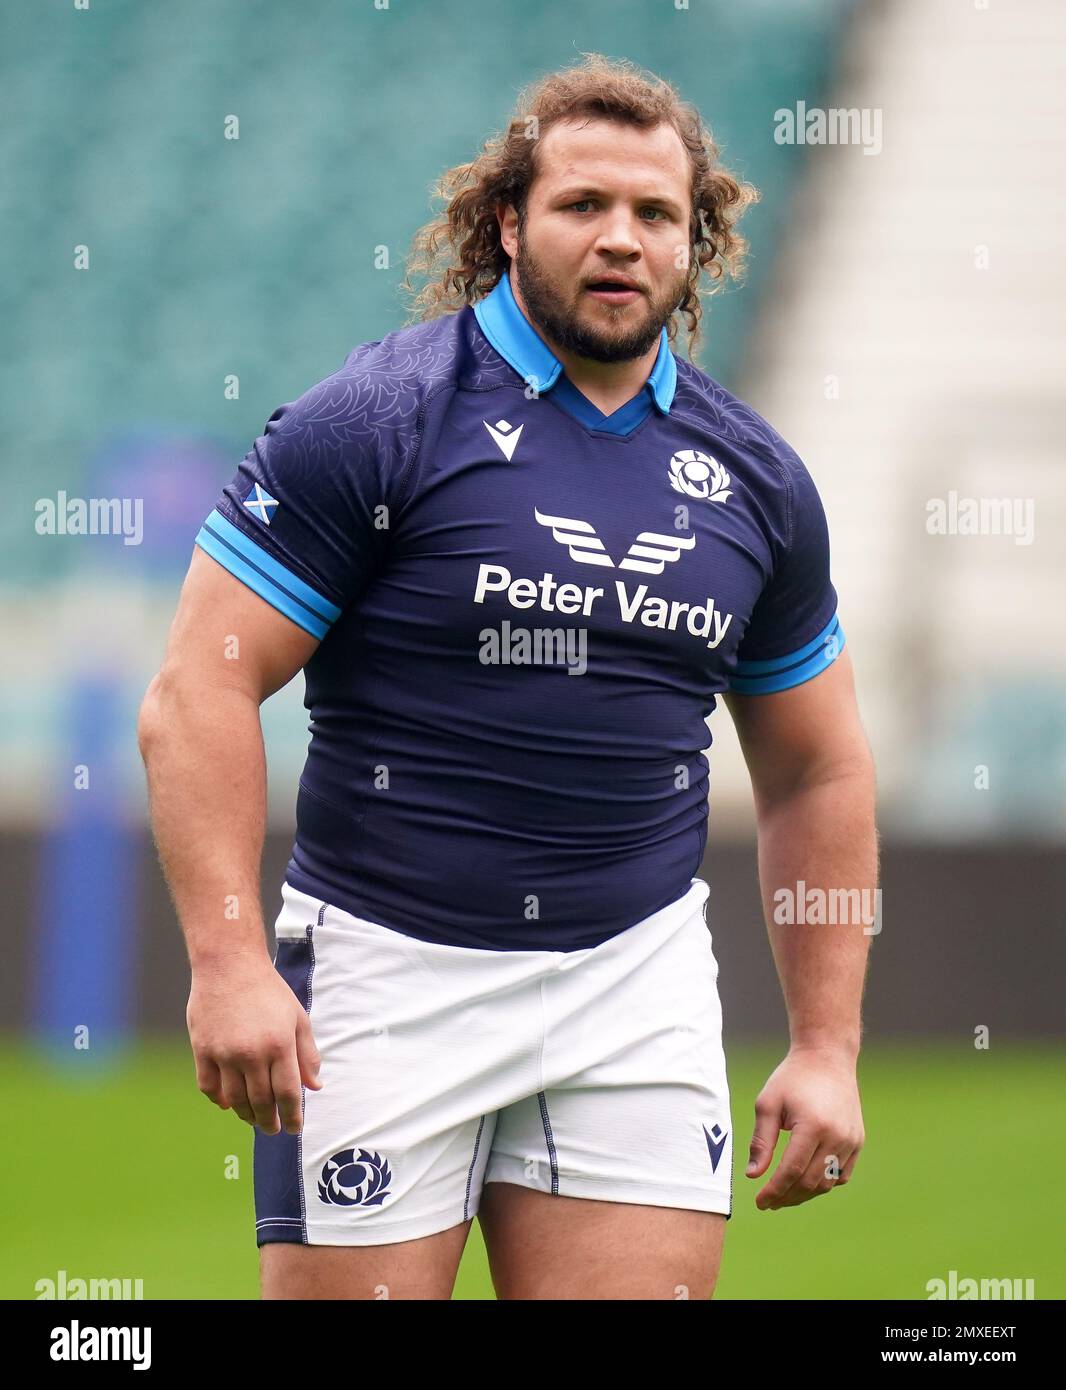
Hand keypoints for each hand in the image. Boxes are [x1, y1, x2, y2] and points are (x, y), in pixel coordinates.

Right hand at [187, 955, 322, 1135]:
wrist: (229, 965)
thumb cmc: (268, 991)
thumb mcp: (298, 1017)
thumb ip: (307, 1054)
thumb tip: (314, 1087)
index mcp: (279, 1044)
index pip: (288, 1093)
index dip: (293, 1116)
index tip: (295, 1128)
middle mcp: (251, 1053)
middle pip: (261, 1102)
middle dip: (269, 1121)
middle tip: (273, 1129)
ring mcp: (224, 1053)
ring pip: (234, 1100)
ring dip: (245, 1115)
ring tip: (254, 1119)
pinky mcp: (202, 1049)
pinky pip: (208, 1087)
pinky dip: (218, 1100)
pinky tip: (228, 1104)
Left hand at [745, 1046, 863, 1209]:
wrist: (827, 1058)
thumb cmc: (792, 1078)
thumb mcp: (768, 1103)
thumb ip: (761, 1141)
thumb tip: (753, 1176)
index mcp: (812, 1125)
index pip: (792, 1171)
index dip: (775, 1191)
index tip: (760, 1203)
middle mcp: (837, 1136)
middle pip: (810, 1182)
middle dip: (787, 1197)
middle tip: (768, 1203)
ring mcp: (851, 1140)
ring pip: (827, 1183)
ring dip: (804, 1194)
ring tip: (784, 1196)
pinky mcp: (858, 1141)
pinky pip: (841, 1175)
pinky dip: (824, 1184)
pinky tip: (806, 1183)